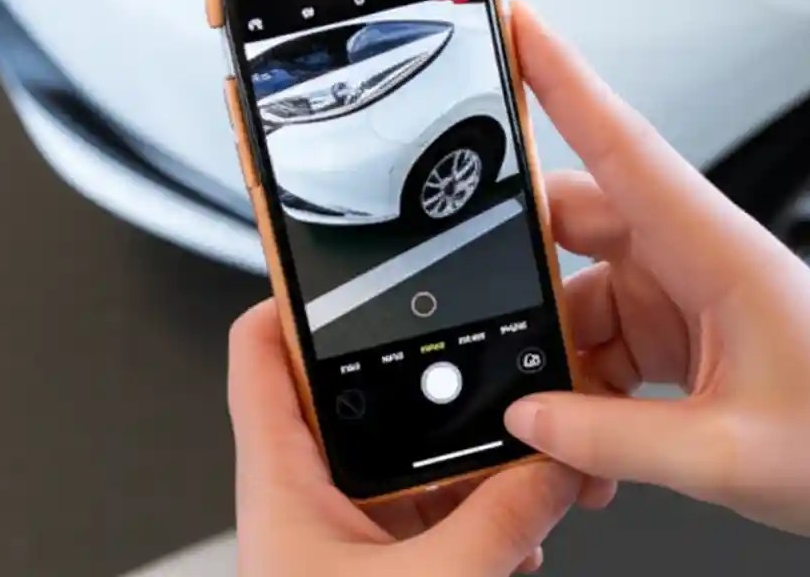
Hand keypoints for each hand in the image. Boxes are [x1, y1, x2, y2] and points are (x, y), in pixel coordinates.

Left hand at [229, 300, 598, 576]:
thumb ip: (495, 523)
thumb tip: (552, 467)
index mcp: (279, 474)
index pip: (257, 351)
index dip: (291, 295)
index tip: (347, 262)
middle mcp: (307, 490)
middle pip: (356, 392)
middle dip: (425, 382)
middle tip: (482, 360)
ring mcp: (347, 526)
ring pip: (407, 455)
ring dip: (467, 455)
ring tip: (520, 451)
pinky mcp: (383, 560)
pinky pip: (432, 509)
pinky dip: (479, 508)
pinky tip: (519, 522)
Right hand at [504, 1, 809, 539]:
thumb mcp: (731, 457)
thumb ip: (615, 440)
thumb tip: (525, 419)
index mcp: (715, 251)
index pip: (622, 146)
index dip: (560, 80)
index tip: (511, 27)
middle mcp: (688, 258)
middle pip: (572, 226)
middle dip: (513, 272)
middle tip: (474, 317)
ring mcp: (675, 294)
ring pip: (572, 299)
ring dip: (552, 362)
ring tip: (557, 434)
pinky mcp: (670, 332)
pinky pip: (596, 344)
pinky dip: (578, 392)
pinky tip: (584, 445)